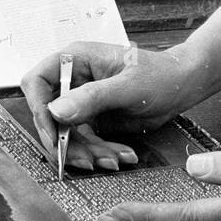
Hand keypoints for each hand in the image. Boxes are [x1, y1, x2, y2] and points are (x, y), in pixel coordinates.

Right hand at [19, 40, 196, 172]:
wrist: (183, 86)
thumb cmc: (160, 74)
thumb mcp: (127, 86)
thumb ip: (92, 97)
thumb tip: (56, 111)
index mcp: (76, 60)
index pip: (37, 82)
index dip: (39, 109)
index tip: (54, 134)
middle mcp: (74, 80)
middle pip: (50, 116)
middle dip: (68, 142)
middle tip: (87, 160)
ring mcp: (83, 102)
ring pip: (68, 134)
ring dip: (87, 152)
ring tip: (113, 160)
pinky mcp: (94, 119)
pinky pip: (86, 142)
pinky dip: (101, 153)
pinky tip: (120, 156)